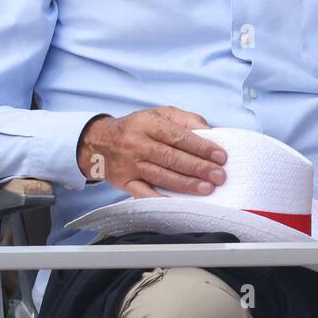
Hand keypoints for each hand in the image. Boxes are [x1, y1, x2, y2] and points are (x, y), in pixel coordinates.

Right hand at [75, 107, 227, 198]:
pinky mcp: (124, 182)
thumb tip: (209, 131)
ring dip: (186, 184)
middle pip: (171, 157)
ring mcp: (130, 165)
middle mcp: (137, 144)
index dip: (201, 147)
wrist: (97, 142)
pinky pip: (143, 193)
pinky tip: (178, 203)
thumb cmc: (136, 127)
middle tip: (219, 175)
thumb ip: (185, 120)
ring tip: (207, 188)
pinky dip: (160, 199)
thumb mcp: (158, 114)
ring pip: (161, 176)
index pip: (179, 136)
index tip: (220, 156)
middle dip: (198, 167)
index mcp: (148, 124)